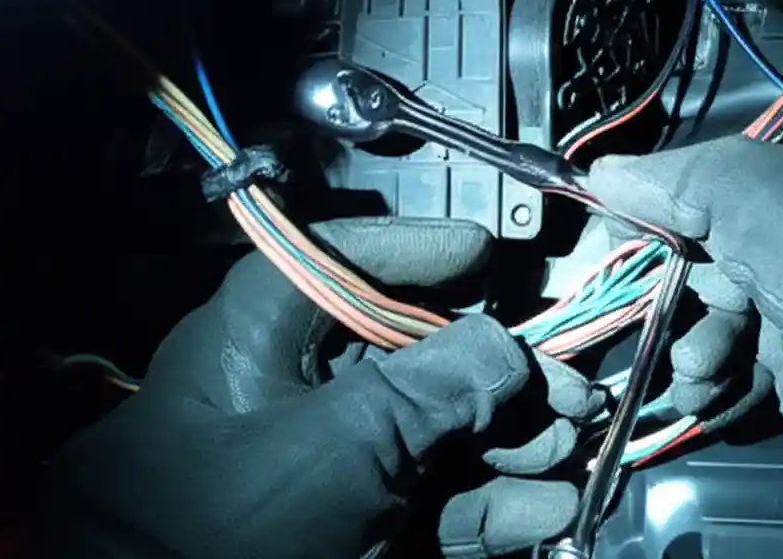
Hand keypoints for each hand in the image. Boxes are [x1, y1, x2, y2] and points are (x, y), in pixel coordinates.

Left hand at [44, 218, 602, 558]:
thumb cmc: (213, 535)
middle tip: (567, 385)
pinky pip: (434, 504)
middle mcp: (291, 399)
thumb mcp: (329, 448)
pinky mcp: (356, 534)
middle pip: (408, 357)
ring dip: (508, 441)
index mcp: (254, 347)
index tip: (481, 252)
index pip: (330, 267)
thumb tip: (501, 349)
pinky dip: (492, 506)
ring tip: (569, 445)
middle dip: (494, 371)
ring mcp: (327, 473)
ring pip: (434, 436)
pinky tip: (543, 507)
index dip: (407, 252)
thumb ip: (427, 392)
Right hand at [586, 136, 782, 494]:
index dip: (653, 206)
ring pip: (716, 322)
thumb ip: (667, 181)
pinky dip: (714, 384)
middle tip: (642, 305)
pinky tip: (702, 392)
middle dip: (667, 288)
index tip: (609, 228)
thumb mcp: (738, 190)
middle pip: (703, 259)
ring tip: (698, 365)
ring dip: (694, 346)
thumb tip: (601, 174)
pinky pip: (738, 371)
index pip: (703, 187)